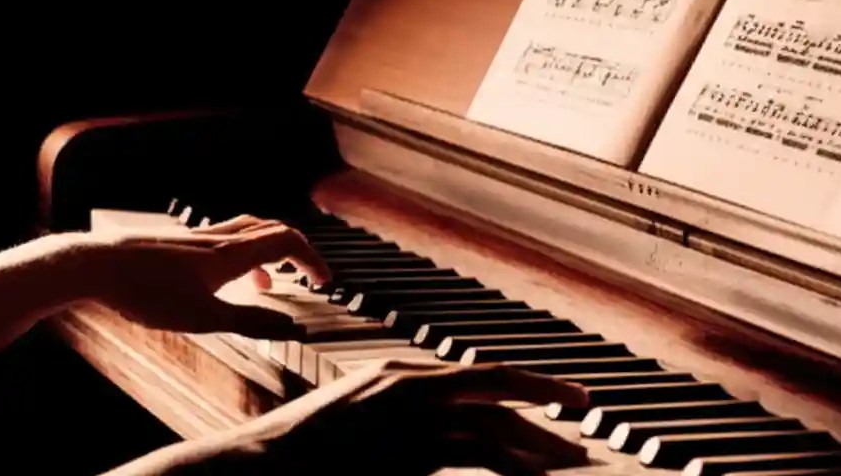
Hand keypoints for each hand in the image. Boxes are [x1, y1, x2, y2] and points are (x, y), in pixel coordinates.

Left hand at [88, 215, 331, 338]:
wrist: (96, 265)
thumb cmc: (146, 291)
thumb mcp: (204, 317)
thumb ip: (251, 321)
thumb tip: (293, 326)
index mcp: (234, 253)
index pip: (290, 243)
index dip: (313, 260)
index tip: (325, 281)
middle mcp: (222, 239)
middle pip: (275, 230)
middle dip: (299, 252)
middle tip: (308, 275)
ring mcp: (200, 239)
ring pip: (250, 233)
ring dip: (271, 253)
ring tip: (270, 283)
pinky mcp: (181, 245)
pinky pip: (226, 241)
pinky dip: (242, 256)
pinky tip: (224, 281)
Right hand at [246, 361, 591, 475]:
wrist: (257, 469)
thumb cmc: (298, 451)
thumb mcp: (354, 414)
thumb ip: (396, 411)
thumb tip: (438, 431)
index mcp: (399, 373)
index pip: (478, 376)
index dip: (527, 384)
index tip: (564, 395)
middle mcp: (410, 386)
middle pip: (496, 390)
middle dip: (546, 403)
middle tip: (583, 420)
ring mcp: (409, 419)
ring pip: (492, 427)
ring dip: (537, 445)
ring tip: (571, 461)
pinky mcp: (407, 453)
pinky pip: (474, 458)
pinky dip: (510, 467)